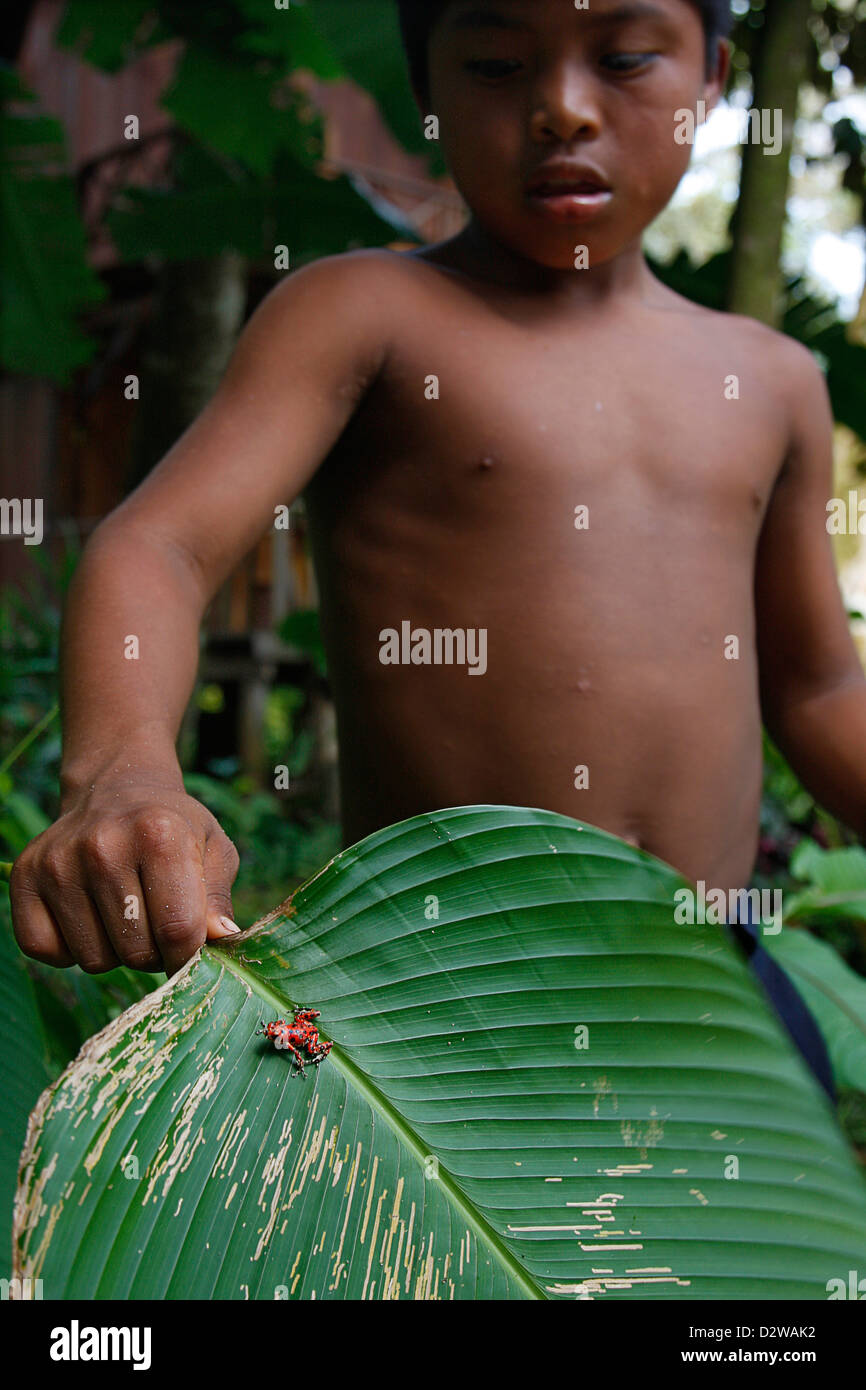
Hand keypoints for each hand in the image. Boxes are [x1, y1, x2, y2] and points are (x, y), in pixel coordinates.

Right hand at [10, 781, 240, 975]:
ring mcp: (58, 862)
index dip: (189, 958)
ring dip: (115, 951)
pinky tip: (88, 916)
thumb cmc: (174, 828)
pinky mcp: (24, 876)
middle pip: (137, 953)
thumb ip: (218, 897)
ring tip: (124, 913)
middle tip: (156, 922)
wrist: (117, 791)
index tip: (190, 955)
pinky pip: (45, 950)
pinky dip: (69, 949)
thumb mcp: (213, 850)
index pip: (178, 930)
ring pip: (93, 959)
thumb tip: (222, 937)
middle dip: (154, 953)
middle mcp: (103, 846)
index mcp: (159, 834)